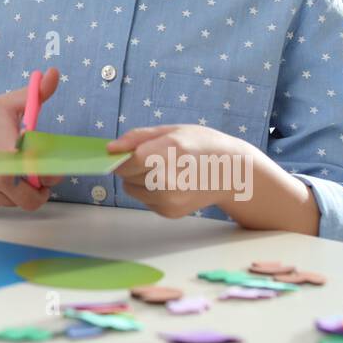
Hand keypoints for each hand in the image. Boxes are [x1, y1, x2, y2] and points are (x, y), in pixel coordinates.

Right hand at [0, 68, 63, 210]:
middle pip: (32, 199)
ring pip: (13, 203)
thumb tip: (54, 72)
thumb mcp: (9, 104)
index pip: (44, 177)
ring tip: (9, 171)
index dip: (52, 176)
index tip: (51, 171)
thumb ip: (36, 93)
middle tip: (34, 177)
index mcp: (11, 152)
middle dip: (36, 190)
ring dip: (16, 192)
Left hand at [107, 125, 252, 218]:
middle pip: (126, 176)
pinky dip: (150, 192)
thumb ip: (137, 138)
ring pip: (131, 189)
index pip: (127, 162)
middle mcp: (168, 180)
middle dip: (133, 167)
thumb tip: (110, 149)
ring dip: (139, 180)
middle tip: (156, 158)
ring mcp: (169, 200)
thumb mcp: (172, 130)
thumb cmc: (202, 145)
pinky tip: (172, 183)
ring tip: (165, 170)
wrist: (233, 172)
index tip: (131, 152)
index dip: (125, 156)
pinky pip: (144, 200)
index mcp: (168, 153)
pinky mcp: (170, 213)